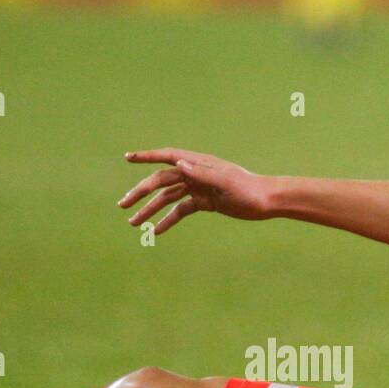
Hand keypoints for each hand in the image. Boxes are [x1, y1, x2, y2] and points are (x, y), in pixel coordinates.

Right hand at [118, 148, 275, 235]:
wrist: (266, 201)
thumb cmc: (248, 189)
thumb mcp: (225, 181)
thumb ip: (201, 173)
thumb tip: (178, 162)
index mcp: (198, 163)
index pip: (167, 156)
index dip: (146, 156)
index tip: (127, 158)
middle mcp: (195, 173)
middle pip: (161, 181)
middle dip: (141, 192)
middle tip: (122, 205)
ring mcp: (198, 188)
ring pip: (167, 198)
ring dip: (150, 209)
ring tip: (133, 223)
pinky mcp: (203, 202)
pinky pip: (180, 210)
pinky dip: (168, 220)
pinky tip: (156, 231)